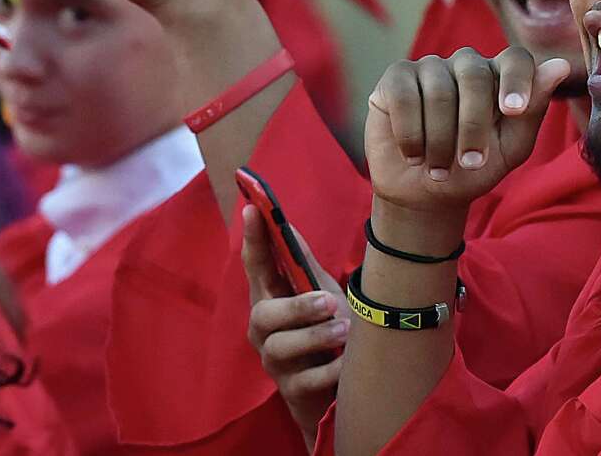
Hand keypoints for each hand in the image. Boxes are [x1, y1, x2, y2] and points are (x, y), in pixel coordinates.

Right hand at [243, 205, 346, 449]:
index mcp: (272, 298)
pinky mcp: (292, 391)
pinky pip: (304, 381)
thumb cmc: (327, 329)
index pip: (258, 266)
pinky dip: (328, 370)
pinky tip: (346, 363)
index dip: (254, 239)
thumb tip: (288, 224)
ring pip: (280, 348)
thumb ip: (303, 263)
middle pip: (263, 314)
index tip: (253, 208)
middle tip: (328, 302)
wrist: (338, 385)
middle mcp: (266, 330)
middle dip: (295, 307)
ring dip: (314, 337)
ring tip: (344, 331)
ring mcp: (276, 362)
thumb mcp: (320, 290)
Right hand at [366, 47, 569, 216]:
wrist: (425, 194)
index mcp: (499, 76)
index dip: (516, 79)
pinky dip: (410, 131)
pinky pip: (405, 93)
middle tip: (471, 163)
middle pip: (475, 74)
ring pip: (439, 89)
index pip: (515, 58)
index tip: (513, 109)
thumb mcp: (508, 148)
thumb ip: (532, 110)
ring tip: (438, 168)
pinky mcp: (396, 78)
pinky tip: (414, 154)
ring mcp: (430, 67)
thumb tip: (560, 66)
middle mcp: (466, 64)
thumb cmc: (473, 169)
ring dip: (440, 139)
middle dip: (474, 125)